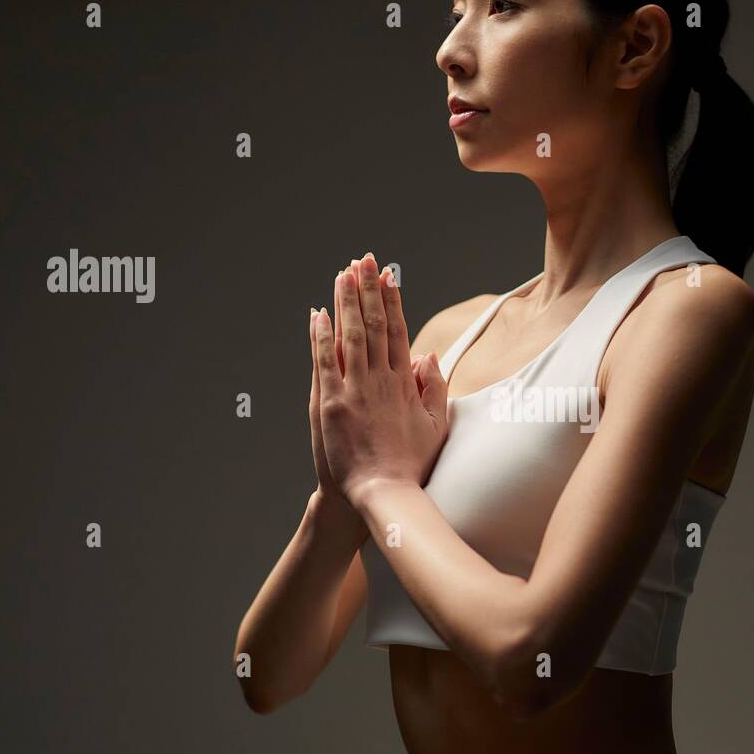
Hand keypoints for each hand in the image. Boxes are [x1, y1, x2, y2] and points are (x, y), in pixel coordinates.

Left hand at [313, 252, 448, 509]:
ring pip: (349, 335)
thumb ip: (433, 387)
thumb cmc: (411, 465)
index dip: (392, 301)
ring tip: (343, 273)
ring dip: (346, 301)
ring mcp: (354, 390)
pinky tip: (318, 313)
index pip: (398, 331)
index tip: (388, 277)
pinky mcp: (331, 404)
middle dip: (368, 289)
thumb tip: (427, 354)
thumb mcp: (436, 425)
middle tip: (364, 260)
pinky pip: (325, 362)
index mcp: (404, 384)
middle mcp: (380, 380)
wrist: (384, 494)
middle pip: (374, 325)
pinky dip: (321, 335)